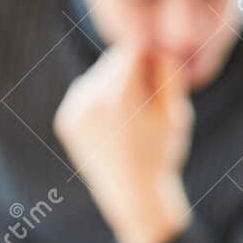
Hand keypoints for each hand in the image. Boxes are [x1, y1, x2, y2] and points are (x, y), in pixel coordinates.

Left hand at [54, 44, 192, 242]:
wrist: (135, 196)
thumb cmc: (163, 155)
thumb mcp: (176, 115)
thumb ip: (169, 77)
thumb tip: (163, 46)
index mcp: (121, 96)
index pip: (133, 49)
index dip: (151, 55)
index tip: (163, 69)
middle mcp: (92, 99)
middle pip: (113, 60)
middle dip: (133, 69)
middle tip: (151, 97)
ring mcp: (75, 110)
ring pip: (98, 76)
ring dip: (117, 84)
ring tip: (134, 115)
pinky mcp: (66, 120)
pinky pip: (85, 94)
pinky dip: (101, 100)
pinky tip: (117, 124)